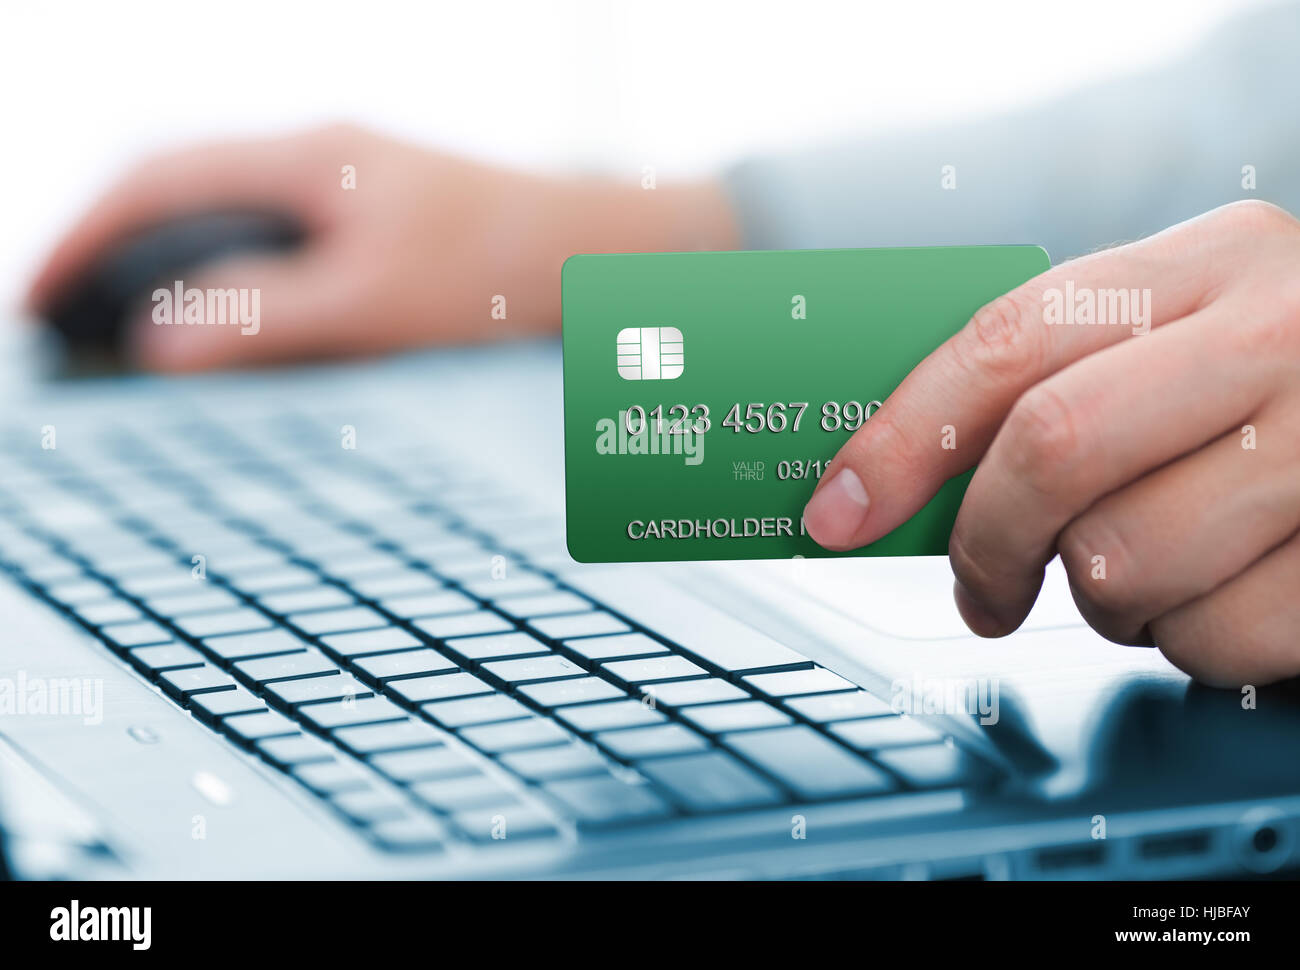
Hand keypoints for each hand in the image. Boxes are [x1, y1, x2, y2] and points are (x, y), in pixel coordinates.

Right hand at [26, 124, 737, 370]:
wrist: (607, 257)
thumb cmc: (505, 269)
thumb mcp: (373, 302)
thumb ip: (265, 318)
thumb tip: (162, 341)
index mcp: (307, 157)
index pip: (155, 176)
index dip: (82, 236)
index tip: (34, 298)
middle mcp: (324, 156)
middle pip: (184, 187)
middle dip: (117, 251)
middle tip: (72, 319)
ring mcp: (354, 183)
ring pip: (234, 216)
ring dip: (179, 268)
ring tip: (138, 333)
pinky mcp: (384, 217)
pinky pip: (283, 238)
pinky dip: (239, 279)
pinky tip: (239, 325)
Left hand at [803, 201, 1299, 686]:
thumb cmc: (1267, 394)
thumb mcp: (1175, 342)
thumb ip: (1056, 384)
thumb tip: (885, 480)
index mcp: (1210, 262)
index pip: (1008, 341)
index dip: (898, 436)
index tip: (835, 510)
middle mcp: (1283, 335)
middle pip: (1053, 448)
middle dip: (984, 540)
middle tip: (980, 583)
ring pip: (1122, 563)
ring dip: (1098, 598)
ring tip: (1138, 570)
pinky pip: (1209, 640)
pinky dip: (1185, 642)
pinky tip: (1217, 593)